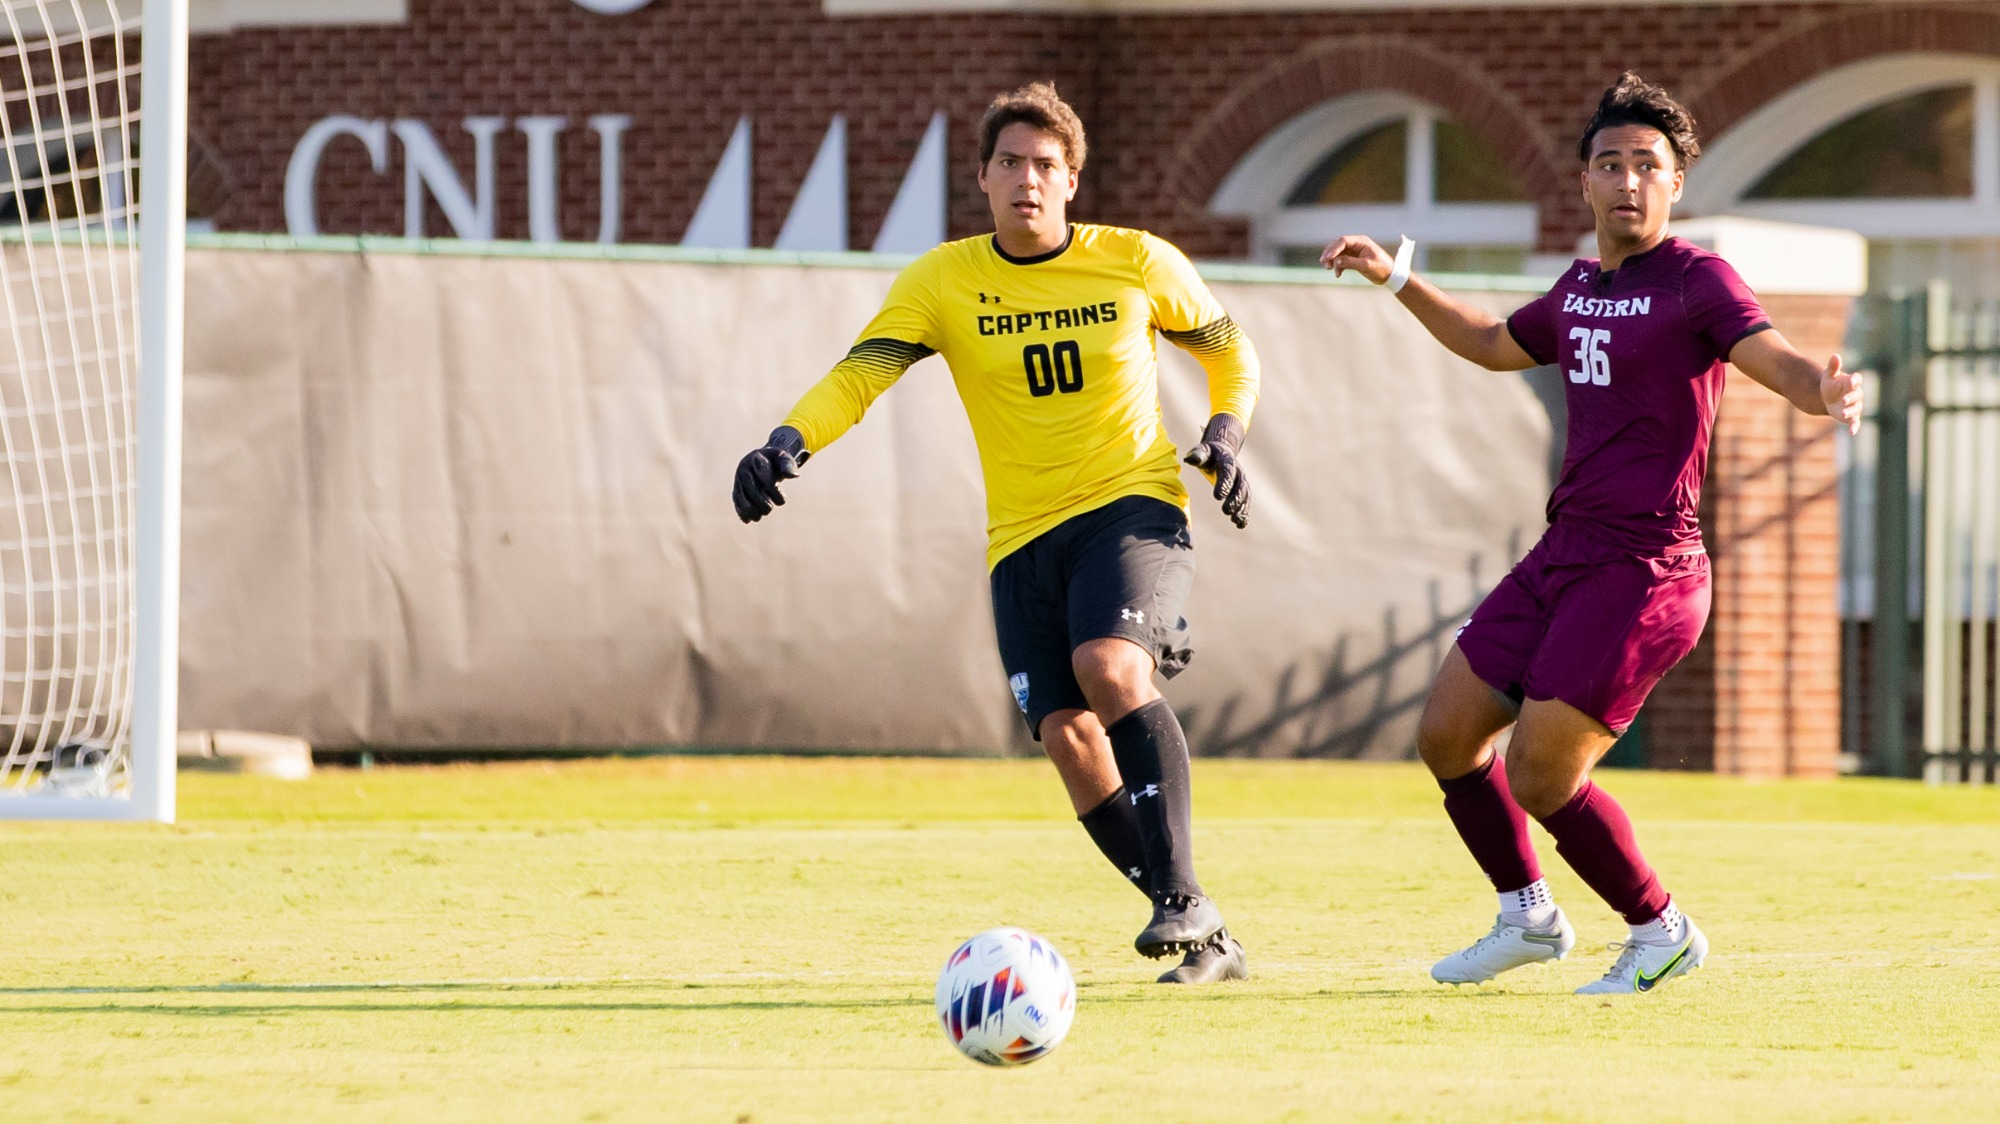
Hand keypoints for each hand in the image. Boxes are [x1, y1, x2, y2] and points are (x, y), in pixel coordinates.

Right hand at [732, 426, 808, 522]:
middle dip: (761, 501)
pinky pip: (736, 500)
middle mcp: (745, 468)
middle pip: (751, 487)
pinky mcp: (737, 488)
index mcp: (757, 459)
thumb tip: (795, 476)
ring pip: (740, 495)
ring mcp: (739, 479)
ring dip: (749, 509)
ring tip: (758, 517)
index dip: (773, 490)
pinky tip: (747, 520)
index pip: (764, 476)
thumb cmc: (776, 461)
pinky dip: (740, 511)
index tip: (782, 500)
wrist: (762, 459)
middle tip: (769, 509)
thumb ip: (788, 465)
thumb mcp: (784, 458)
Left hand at [1183, 414, 1249, 528]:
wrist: (1222, 451)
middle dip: (1235, 499)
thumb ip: (1197, 455)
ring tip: (1235, 520)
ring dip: (1242, 508)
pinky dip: (1244, 513)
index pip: (1228, 472)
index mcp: (1227, 460)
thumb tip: (1190, 459)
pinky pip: (1245, 501)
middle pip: (1240, 486)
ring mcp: (1242, 481)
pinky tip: (1241, 524)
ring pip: (1245, 495)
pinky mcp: (1242, 490)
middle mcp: (1238, 471)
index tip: (1218, 496)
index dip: (1225, 484)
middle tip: (1226, 511)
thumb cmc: (1208, 453)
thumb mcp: (1202, 451)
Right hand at [1319, 235, 1392, 284]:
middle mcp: (1357, 244)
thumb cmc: (1381, 268)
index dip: (1334, 248)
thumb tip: (1337, 261)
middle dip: (1330, 253)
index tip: (1327, 257)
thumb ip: (1351, 262)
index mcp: (1362, 242)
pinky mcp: (1354, 259)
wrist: (1390, 276)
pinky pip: (1341, 260)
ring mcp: (1355, 252)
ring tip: (1329, 269)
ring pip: (1338, 253)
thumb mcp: (1366, 266)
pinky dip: (1337, 266)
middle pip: (1338, 245)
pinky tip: (1337, 274)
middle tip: (1323, 262)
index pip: (1344, 241)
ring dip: (1332, 260)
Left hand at [1819, 354, 1862, 435]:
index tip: (1852, 381)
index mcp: (1852, 382)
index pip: (1857, 380)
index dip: (1856, 380)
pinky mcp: (1851, 416)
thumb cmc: (1830, 384)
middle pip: (1857, 396)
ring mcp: (1855, 405)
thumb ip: (1833, 367)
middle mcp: (1856, 394)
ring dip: (1850, 411)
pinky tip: (1852, 433)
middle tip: (1843, 400)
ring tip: (1842, 413)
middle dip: (1851, 398)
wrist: (1826, 397)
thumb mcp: (1829, 375)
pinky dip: (1855, 427)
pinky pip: (1855, 422)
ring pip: (1856, 409)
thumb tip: (1835, 355)